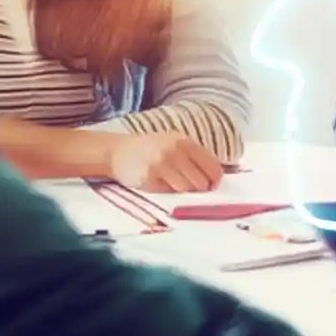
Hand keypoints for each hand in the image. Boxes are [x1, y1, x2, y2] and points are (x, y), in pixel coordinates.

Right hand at [108, 133, 222, 192]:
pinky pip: (169, 193)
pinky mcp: (149, 179)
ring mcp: (161, 165)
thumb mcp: (175, 143)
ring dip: (184, 192)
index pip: (213, 167)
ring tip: (174, 184)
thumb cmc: (152, 149)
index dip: (215, 180)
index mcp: (186, 142)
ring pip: (187, 189)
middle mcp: (175, 151)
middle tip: (192, 188)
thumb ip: (194, 156)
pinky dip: (168, 192)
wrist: (118, 151)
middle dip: (200, 189)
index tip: (212, 186)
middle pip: (202, 182)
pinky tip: (160, 184)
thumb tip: (216, 178)